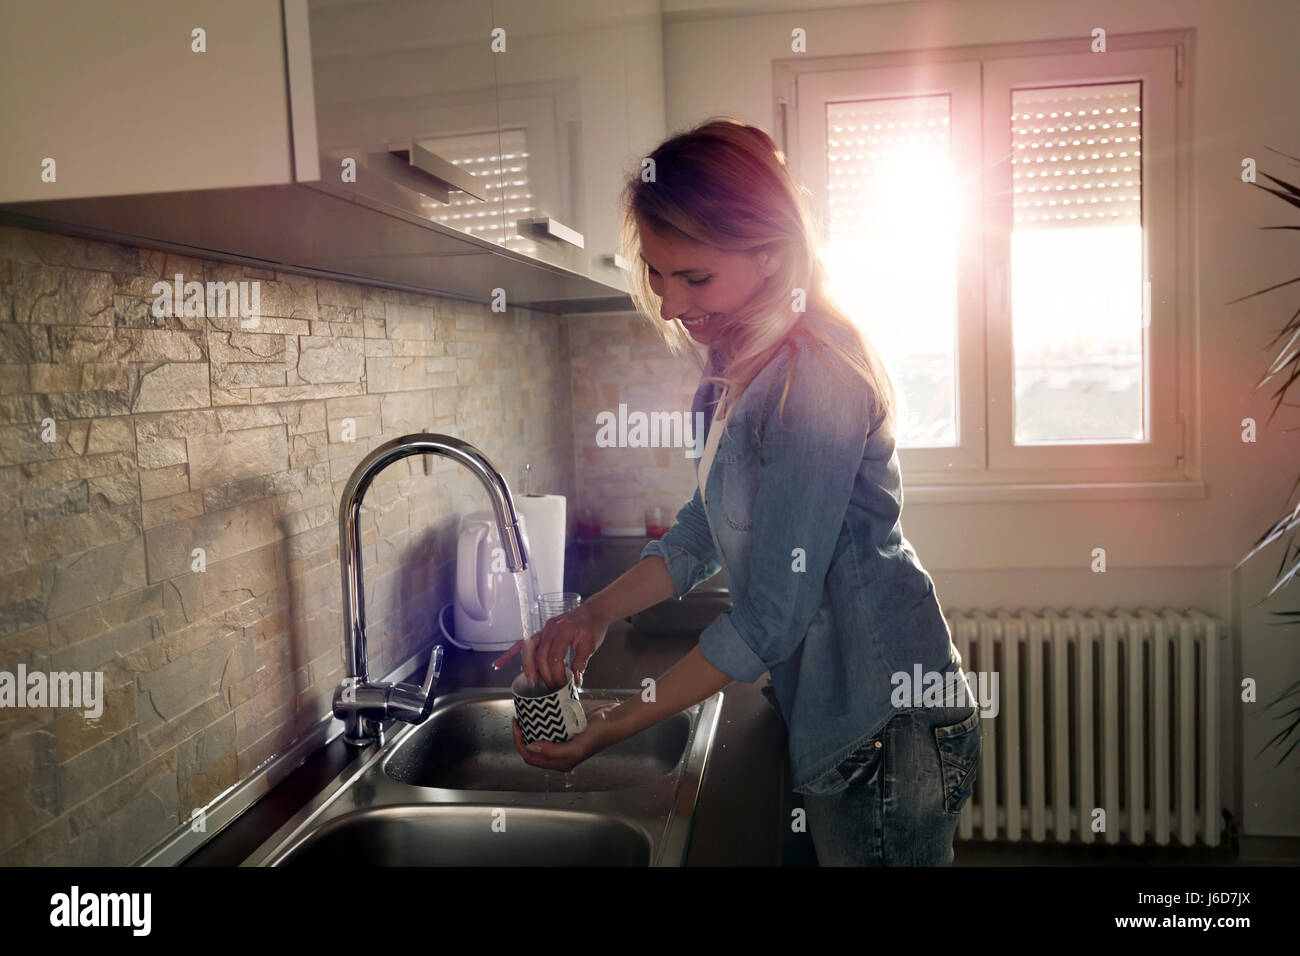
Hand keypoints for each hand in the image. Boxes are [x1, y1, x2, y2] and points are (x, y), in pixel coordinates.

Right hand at [492, 601, 609, 689]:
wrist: (593, 611)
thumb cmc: (593, 626)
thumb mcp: (591, 645)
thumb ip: (581, 663)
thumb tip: (575, 680)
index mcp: (562, 631)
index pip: (554, 658)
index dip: (556, 674)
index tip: (562, 684)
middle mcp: (550, 629)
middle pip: (540, 656)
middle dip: (543, 675)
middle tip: (551, 688)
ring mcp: (544, 629)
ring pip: (529, 651)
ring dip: (528, 667)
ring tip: (531, 682)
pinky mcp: (541, 632)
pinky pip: (523, 644)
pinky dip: (511, 654)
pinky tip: (499, 664)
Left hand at [512, 702, 620, 772]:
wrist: (614, 720)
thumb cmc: (599, 735)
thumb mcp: (576, 747)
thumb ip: (553, 751)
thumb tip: (532, 747)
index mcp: (560, 763)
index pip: (531, 758)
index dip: (520, 744)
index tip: (517, 728)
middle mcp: (560, 755)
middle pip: (532, 749)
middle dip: (522, 736)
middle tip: (519, 720)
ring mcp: (564, 742)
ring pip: (540, 738)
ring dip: (530, 729)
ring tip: (525, 716)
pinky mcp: (567, 731)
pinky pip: (549, 728)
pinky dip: (541, 722)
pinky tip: (539, 712)